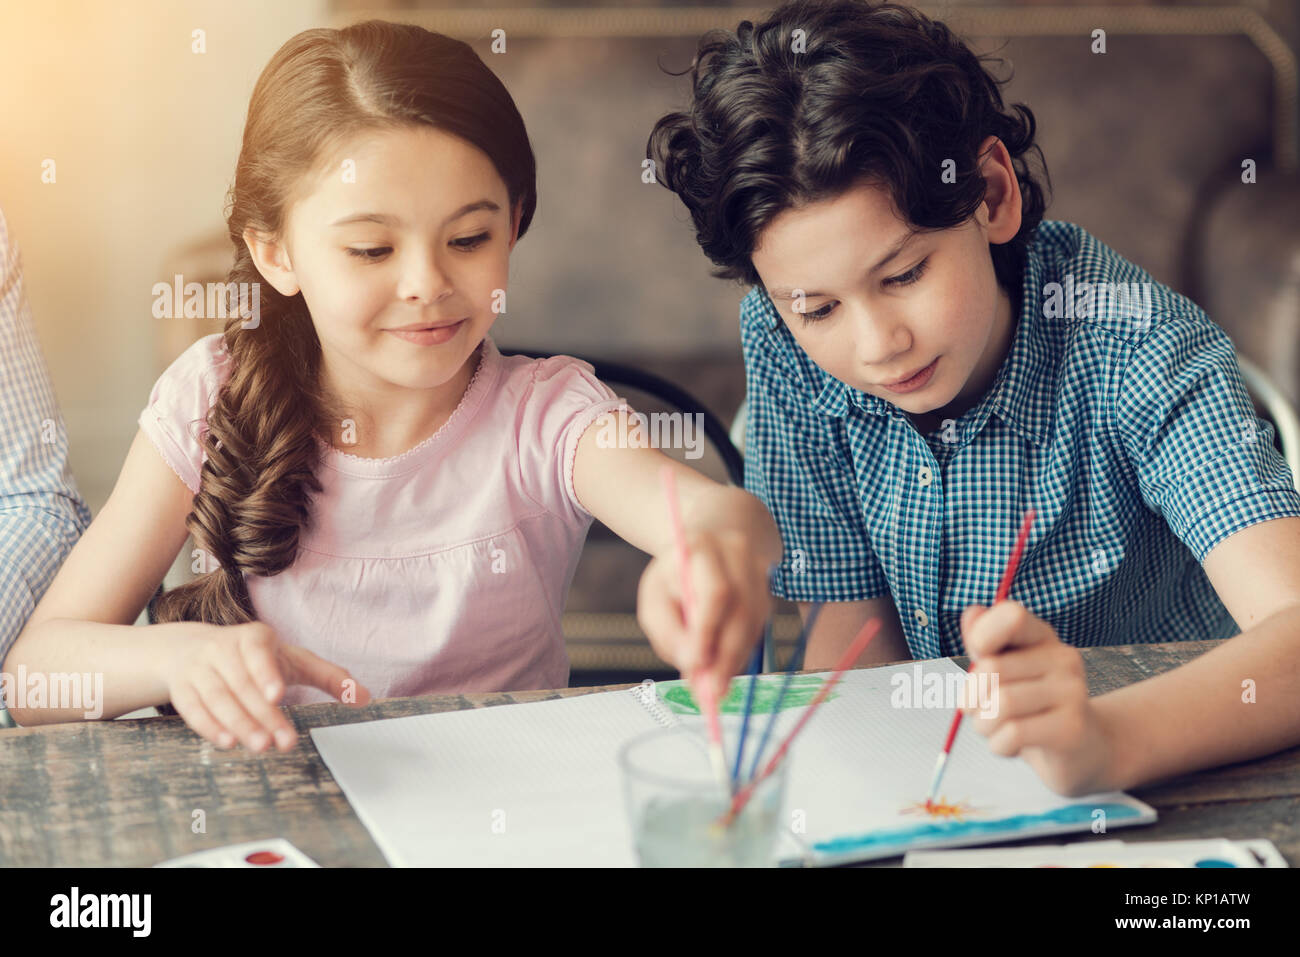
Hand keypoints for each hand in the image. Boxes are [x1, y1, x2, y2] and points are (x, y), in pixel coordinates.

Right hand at [161, 621, 370, 751]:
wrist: (192, 650)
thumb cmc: (258, 658)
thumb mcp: (294, 661)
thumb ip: (329, 677)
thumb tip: (365, 697)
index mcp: (253, 638)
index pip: (257, 653)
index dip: (266, 673)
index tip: (278, 695)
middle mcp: (222, 649)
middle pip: (242, 685)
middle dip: (263, 715)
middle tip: (283, 742)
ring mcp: (199, 669)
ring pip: (218, 699)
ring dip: (239, 725)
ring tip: (261, 746)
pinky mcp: (183, 690)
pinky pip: (193, 710)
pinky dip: (209, 727)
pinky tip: (228, 743)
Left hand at [636, 528, 773, 704]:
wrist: (709, 543)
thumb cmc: (673, 578)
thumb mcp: (654, 597)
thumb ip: (667, 631)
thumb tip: (691, 665)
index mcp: (702, 549)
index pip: (714, 592)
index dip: (707, 631)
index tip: (693, 665)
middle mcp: (738, 556)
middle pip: (741, 611)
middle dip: (725, 656)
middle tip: (711, 693)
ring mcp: (759, 573)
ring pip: (753, 624)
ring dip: (734, 660)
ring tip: (715, 688)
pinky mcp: (767, 592)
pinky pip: (757, 629)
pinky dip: (740, 654)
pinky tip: (724, 669)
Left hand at [959, 600, 1116, 795]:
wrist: (1081, 749)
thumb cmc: (1032, 707)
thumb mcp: (1004, 671)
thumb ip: (983, 642)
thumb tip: (972, 612)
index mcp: (1042, 637)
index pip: (1012, 616)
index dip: (982, 635)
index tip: (977, 660)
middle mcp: (1063, 658)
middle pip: (991, 669)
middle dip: (971, 698)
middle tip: (978, 710)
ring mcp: (1072, 692)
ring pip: (1000, 704)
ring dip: (983, 725)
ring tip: (993, 729)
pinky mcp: (1071, 728)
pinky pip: (1013, 733)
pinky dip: (998, 744)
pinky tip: (1010, 745)